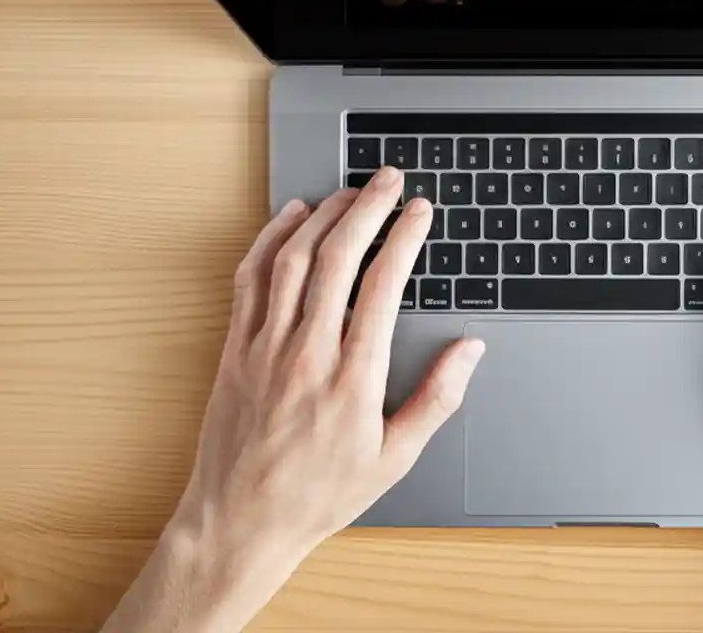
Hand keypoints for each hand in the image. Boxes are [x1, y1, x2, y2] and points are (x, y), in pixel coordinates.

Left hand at [103, 168, 483, 631]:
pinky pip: (250, 279)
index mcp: (353, 377)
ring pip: (293, 259)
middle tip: (389, 180)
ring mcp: (264, 347)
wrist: (240, 522)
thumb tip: (469, 350)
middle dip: (368, 209)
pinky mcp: (234, 350)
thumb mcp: (396, 458)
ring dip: (323, 216)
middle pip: (338, 258)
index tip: (420, 211)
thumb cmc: (319, 495)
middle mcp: (307, 352)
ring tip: (350, 192)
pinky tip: (289, 219)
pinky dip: (270, 240)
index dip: (404, 238)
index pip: (382, 285)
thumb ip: (437, 398)